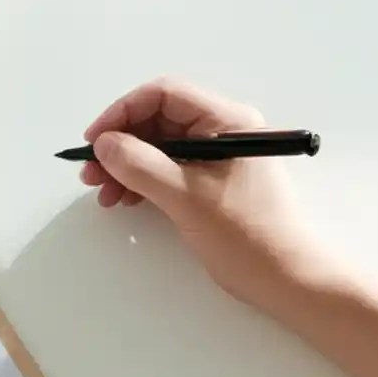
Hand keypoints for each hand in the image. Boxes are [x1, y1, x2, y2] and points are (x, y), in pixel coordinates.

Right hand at [80, 78, 327, 305]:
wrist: (286, 281)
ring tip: (102, 192)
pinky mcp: (210, 181)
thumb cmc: (244, 235)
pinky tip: (123, 198)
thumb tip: (103, 144)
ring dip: (124, 165)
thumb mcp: (186, 197)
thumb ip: (140, 165)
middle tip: (90, 173)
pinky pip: (166, 168)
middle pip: (157, 120)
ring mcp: (216, 156)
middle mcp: (222, 130)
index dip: (122, 112)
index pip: (164, 95)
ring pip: (157, 146)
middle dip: (119, 144)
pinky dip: (140, 180)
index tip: (94, 141)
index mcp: (227, 121)